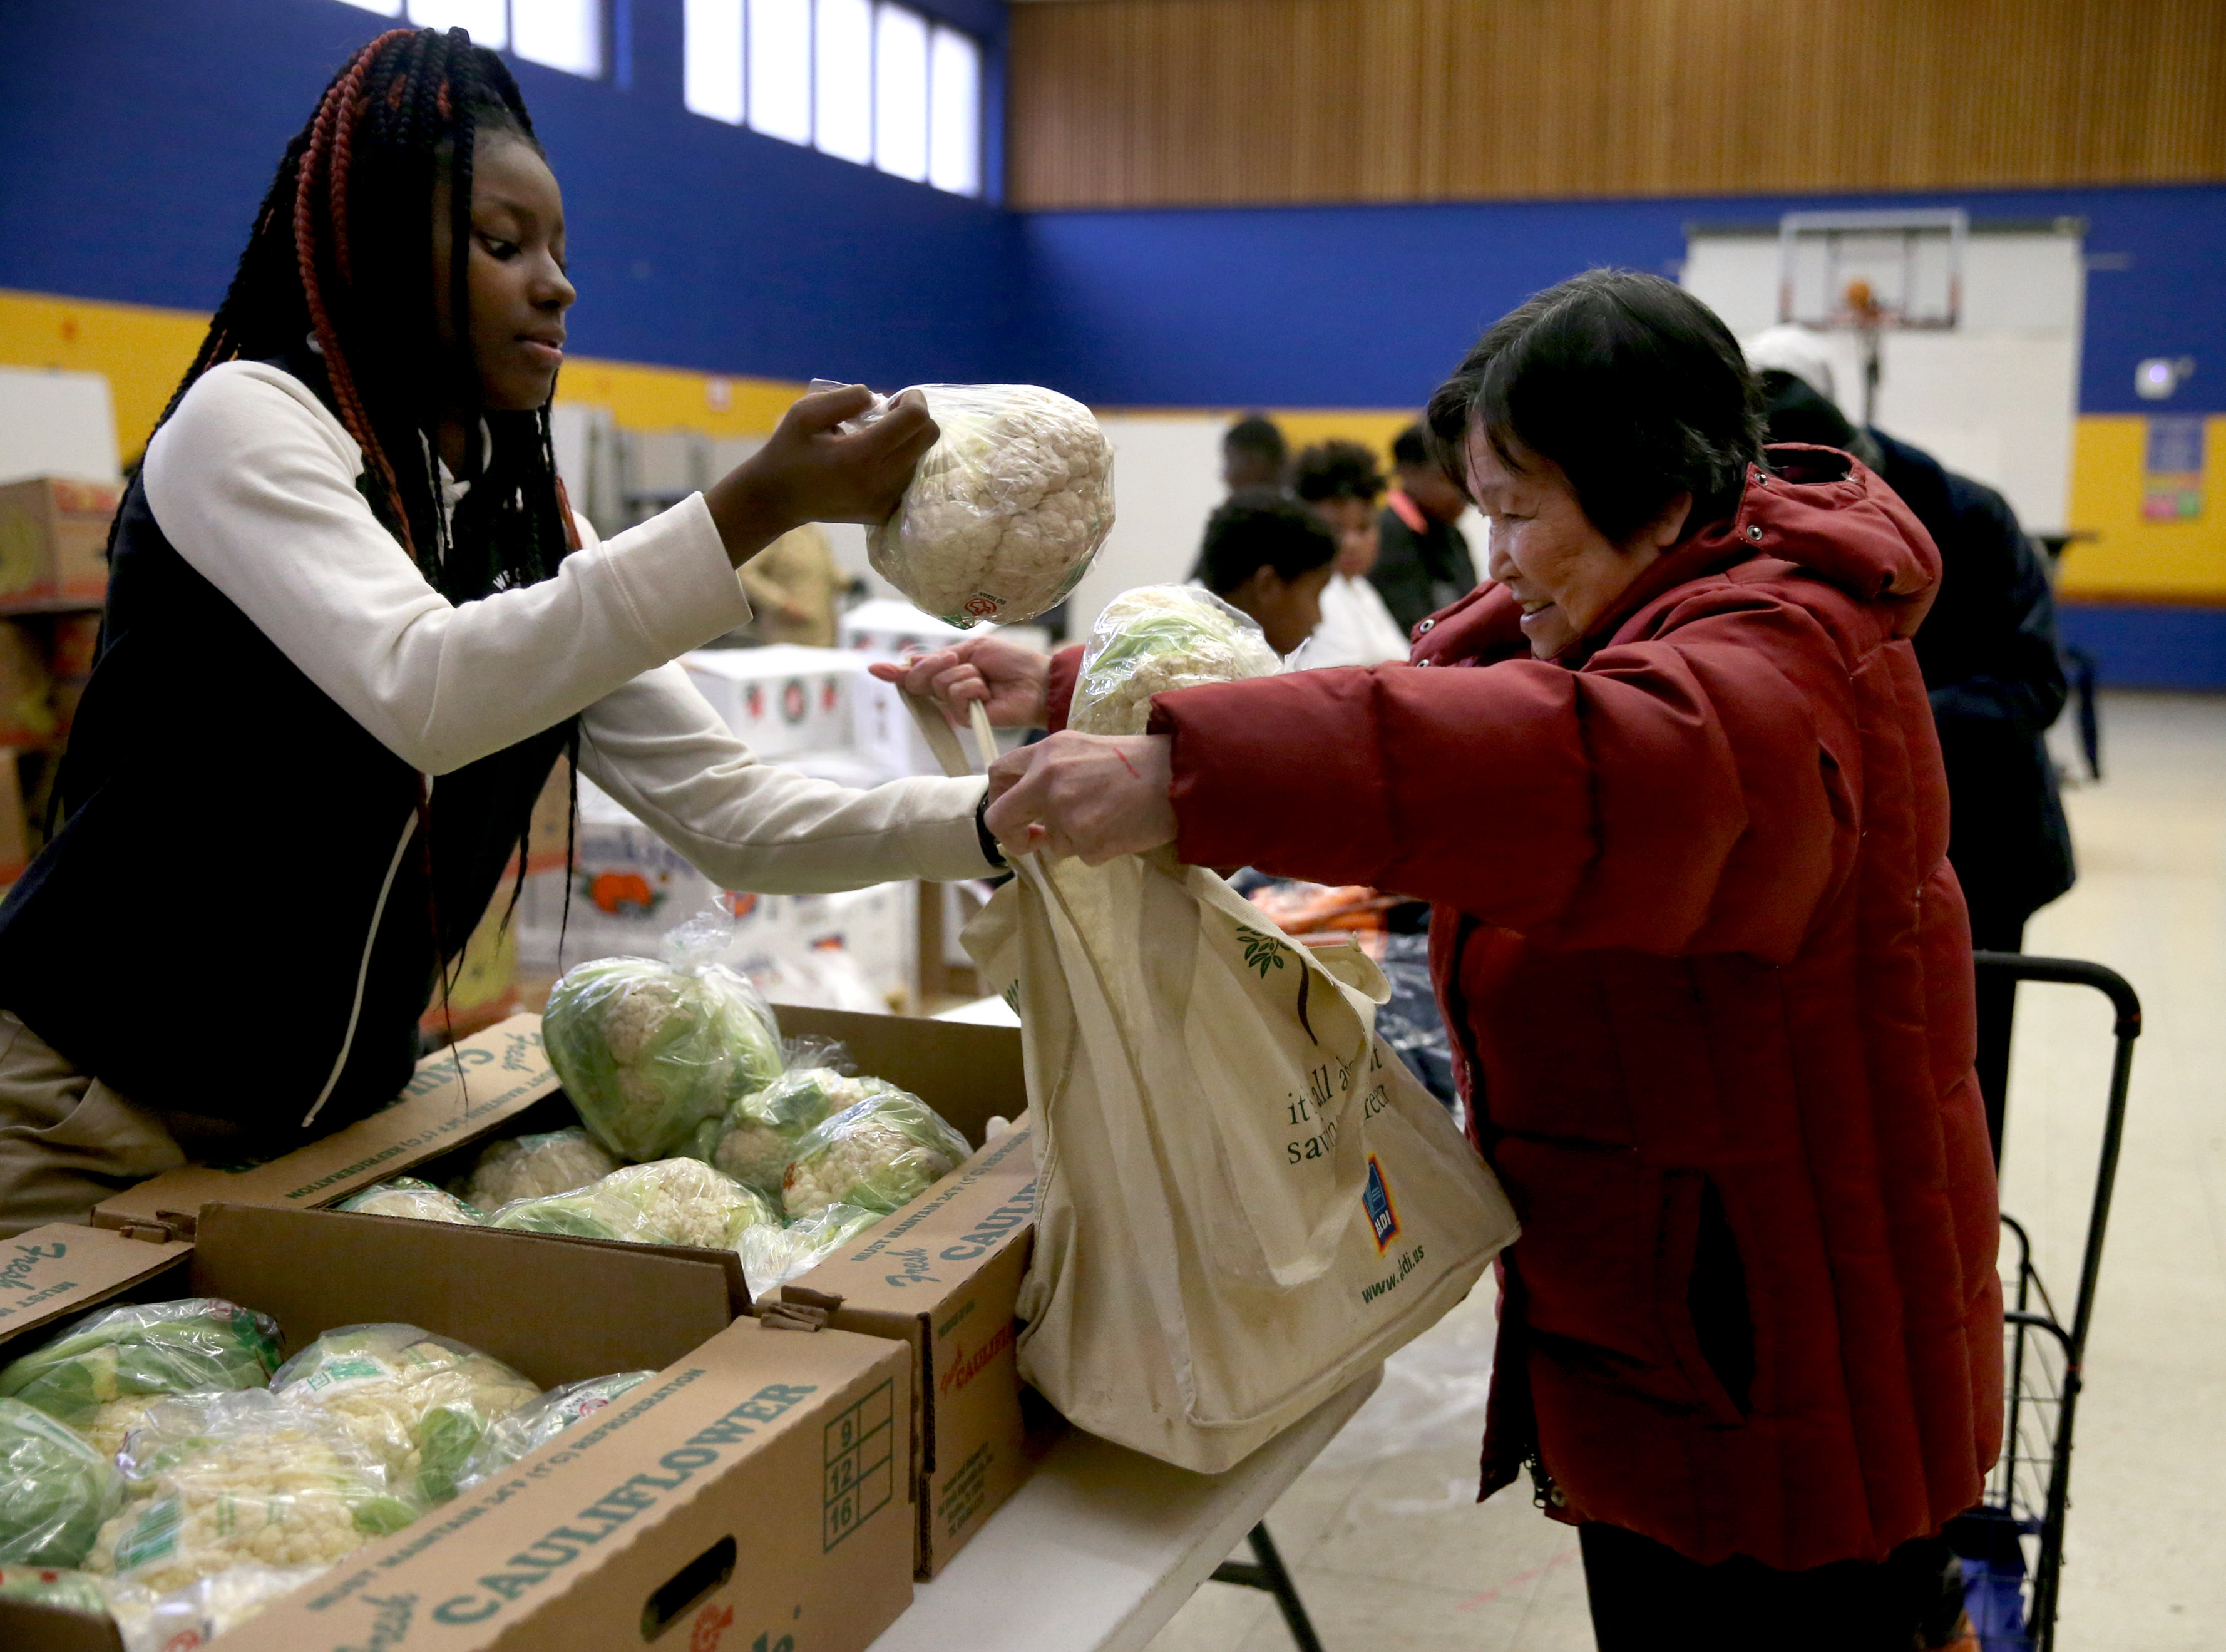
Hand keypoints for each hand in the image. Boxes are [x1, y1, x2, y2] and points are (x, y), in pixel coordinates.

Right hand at [704, 384, 937, 566]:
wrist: (778, 499)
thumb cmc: (789, 450)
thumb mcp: (805, 413)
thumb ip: (844, 398)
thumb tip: (878, 398)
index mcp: (859, 455)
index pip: (914, 420)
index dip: (914, 400)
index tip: (898, 397)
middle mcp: (879, 482)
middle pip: (928, 438)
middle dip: (916, 418)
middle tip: (891, 415)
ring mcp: (885, 502)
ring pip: (922, 459)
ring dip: (908, 442)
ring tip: (878, 439)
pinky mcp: (885, 513)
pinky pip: (910, 479)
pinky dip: (902, 463)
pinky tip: (877, 460)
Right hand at [868, 635, 1050, 727]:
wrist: (1038, 681)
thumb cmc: (1011, 662)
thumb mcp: (972, 650)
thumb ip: (940, 657)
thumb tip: (907, 660)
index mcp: (948, 673)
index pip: (916, 673)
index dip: (896, 671)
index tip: (874, 668)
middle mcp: (948, 692)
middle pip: (920, 678)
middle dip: (935, 664)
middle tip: (958, 660)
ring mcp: (956, 707)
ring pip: (940, 684)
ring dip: (965, 675)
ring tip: (985, 679)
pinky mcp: (966, 719)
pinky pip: (956, 696)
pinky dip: (973, 687)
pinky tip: (987, 693)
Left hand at [984, 732, 1175, 863]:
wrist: (1179, 775)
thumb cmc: (1139, 761)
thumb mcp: (1085, 749)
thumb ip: (1052, 771)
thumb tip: (1029, 804)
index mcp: (1046, 752)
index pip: (998, 773)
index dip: (997, 798)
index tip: (1013, 812)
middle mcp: (1047, 780)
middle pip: (1000, 819)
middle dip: (1012, 837)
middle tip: (1029, 842)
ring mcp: (1063, 812)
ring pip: (1051, 844)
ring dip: (1073, 840)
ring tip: (1108, 817)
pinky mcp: (1084, 841)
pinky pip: (1080, 856)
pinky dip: (1098, 848)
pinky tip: (1121, 828)